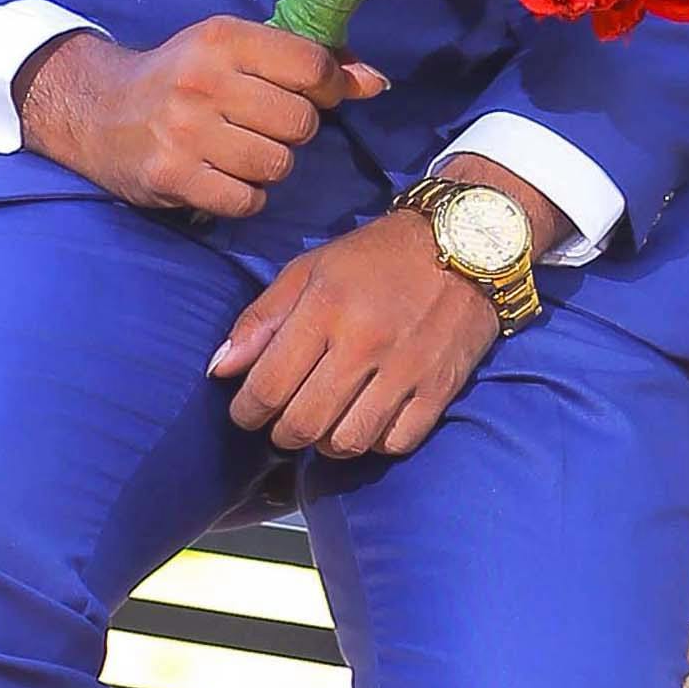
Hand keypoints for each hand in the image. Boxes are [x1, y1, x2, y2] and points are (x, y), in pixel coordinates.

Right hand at [19, 20, 383, 219]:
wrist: (97, 110)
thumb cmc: (182, 76)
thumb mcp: (237, 50)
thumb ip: (308, 61)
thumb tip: (377, 82)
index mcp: (224, 38)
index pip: (312, 65)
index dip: (330, 87)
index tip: (317, 95)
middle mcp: (204, 81)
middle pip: (301, 121)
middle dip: (296, 130)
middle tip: (266, 125)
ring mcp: (185, 131)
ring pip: (278, 164)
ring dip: (271, 166)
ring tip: (243, 152)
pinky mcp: (172, 176)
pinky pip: (246, 200)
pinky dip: (245, 196)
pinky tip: (224, 178)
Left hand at [209, 200, 542, 461]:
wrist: (468, 243)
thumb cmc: (378, 257)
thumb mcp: (310, 269)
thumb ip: (261, 319)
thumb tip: (220, 370)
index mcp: (326, 308)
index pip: (267, 387)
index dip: (246, 411)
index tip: (248, 410)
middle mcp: (364, 342)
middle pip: (303, 425)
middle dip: (282, 433)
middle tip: (284, 420)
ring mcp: (406, 368)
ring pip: (347, 442)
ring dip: (326, 443)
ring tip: (325, 423)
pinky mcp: (440, 387)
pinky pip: (395, 443)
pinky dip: (374, 442)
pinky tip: (367, 421)